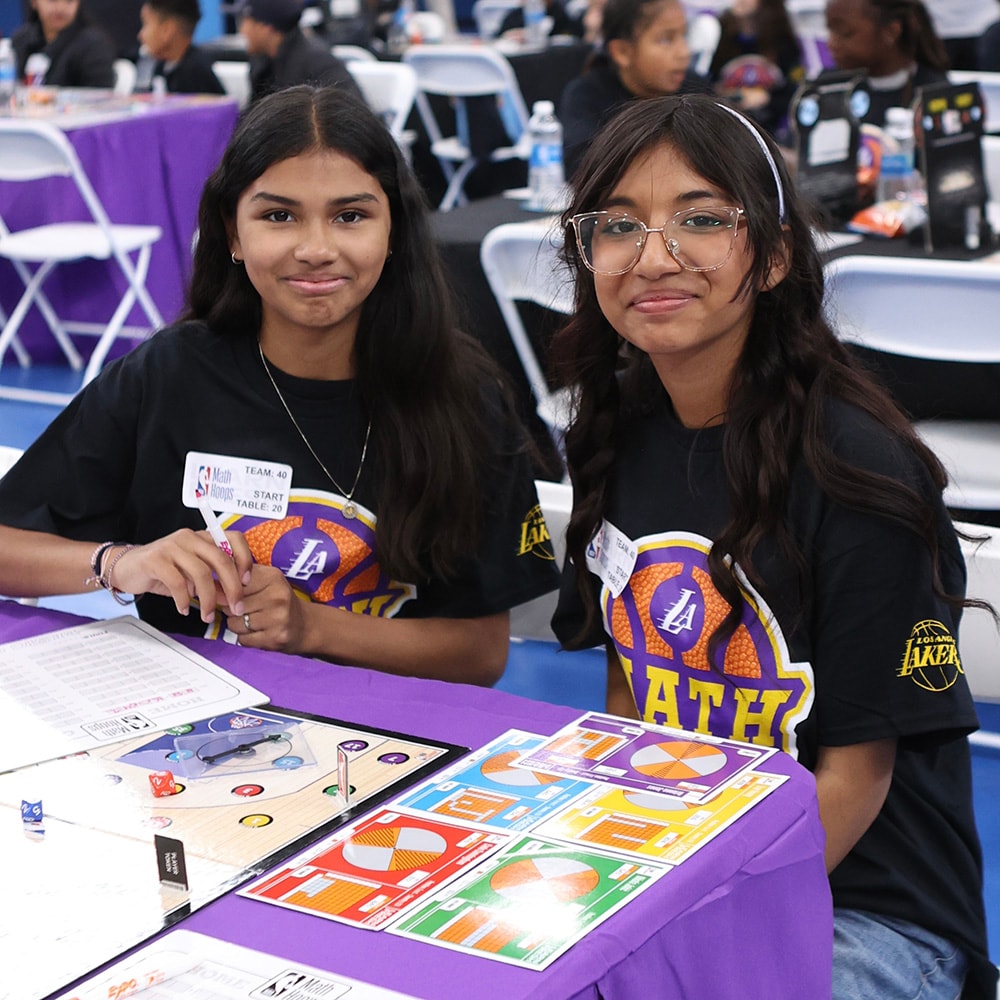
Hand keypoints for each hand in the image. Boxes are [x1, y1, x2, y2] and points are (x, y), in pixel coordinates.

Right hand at [109, 529, 251, 622]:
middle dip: (232, 587)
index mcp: (203, 537)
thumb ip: (214, 585)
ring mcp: (172, 546)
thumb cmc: (163, 571)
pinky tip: (184, 608)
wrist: (126, 568)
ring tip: (207, 615)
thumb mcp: (193, 578)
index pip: (234, 539)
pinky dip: (184, 599)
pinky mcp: (156, 559)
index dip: (244, 560)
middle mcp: (190, 537)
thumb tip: (233, 600)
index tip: (246, 582)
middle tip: (235, 607)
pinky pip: (178, 582)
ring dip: (208, 599)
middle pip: (221, 559)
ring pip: (201, 573)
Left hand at [224, 563, 312, 653]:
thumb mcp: (266, 581)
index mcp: (273, 578)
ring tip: (251, 621)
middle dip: (231, 610)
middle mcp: (278, 597)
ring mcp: (278, 619)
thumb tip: (210, 585)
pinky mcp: (275, 638)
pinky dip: (245, 637)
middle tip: (245, 609)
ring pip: (235, 624)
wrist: (306, 626)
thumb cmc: (280, 602)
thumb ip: (241, 579)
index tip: (230, 595)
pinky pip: (243, 639)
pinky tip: (257, 632)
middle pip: (232, 605)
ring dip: (237, 625)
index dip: (227, 591)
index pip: (234, 584)